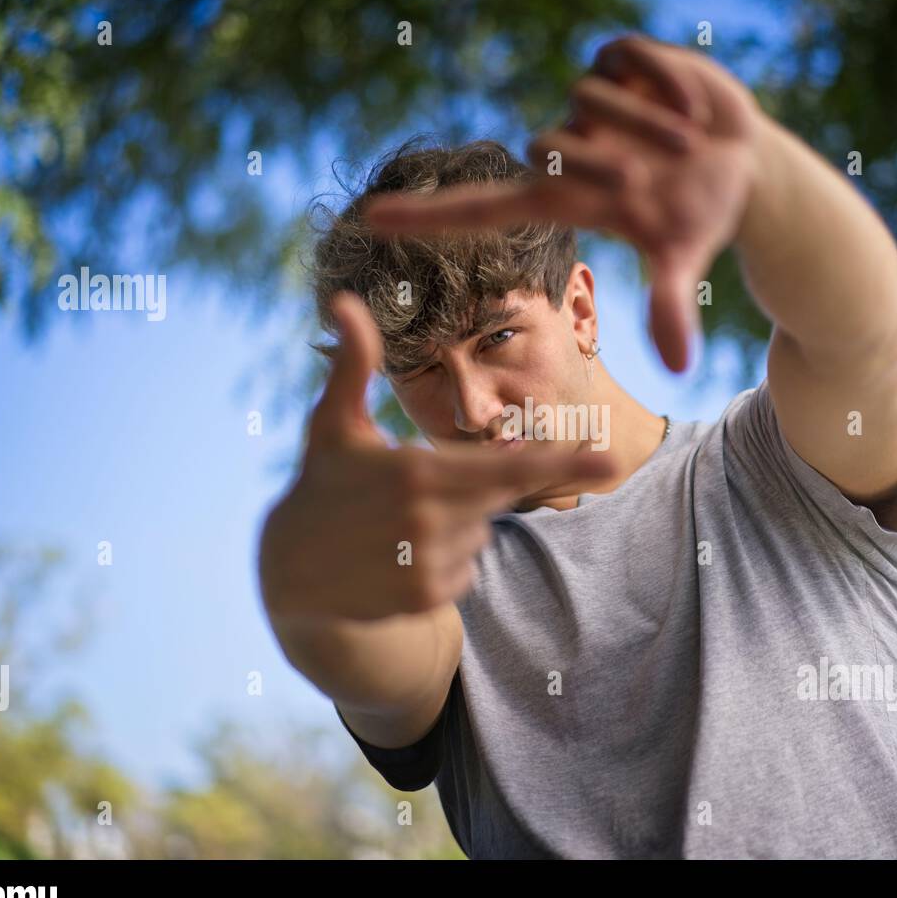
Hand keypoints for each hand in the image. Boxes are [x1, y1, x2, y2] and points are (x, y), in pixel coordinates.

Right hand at [258, 293, 613, 623]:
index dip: (560, 461)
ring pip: (480, 533)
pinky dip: (444, 557)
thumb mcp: (333, 423)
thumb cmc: (320, 482)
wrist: (288, 570)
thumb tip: (343, 300)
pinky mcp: (425, 597)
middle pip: (497, 497)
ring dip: (454, 524)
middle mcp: (430, 519)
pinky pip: (466, 568)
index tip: (608, 459)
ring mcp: (428, 561)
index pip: (505, 467)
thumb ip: (354, 363)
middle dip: (480, 486)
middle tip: (420, 486)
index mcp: (418, 471)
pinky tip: (399, 552)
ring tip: (397, 523)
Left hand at [362, 34, 764, 372]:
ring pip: (587, 99)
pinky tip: (691, 104)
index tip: (371, 221)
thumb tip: (677, 367)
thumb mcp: (682, 255)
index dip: (427, 217)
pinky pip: (624, 58)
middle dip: (607, 160)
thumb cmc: (700, 214)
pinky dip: (665, 81)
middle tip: (659, 171)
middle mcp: (564, 150)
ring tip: (688, 141)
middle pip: (545, 145)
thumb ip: (669, 303)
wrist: (744, 161)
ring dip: (648, 123)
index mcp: (563, 199)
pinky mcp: (618, 62)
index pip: (479, 209)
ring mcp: (588, 104)